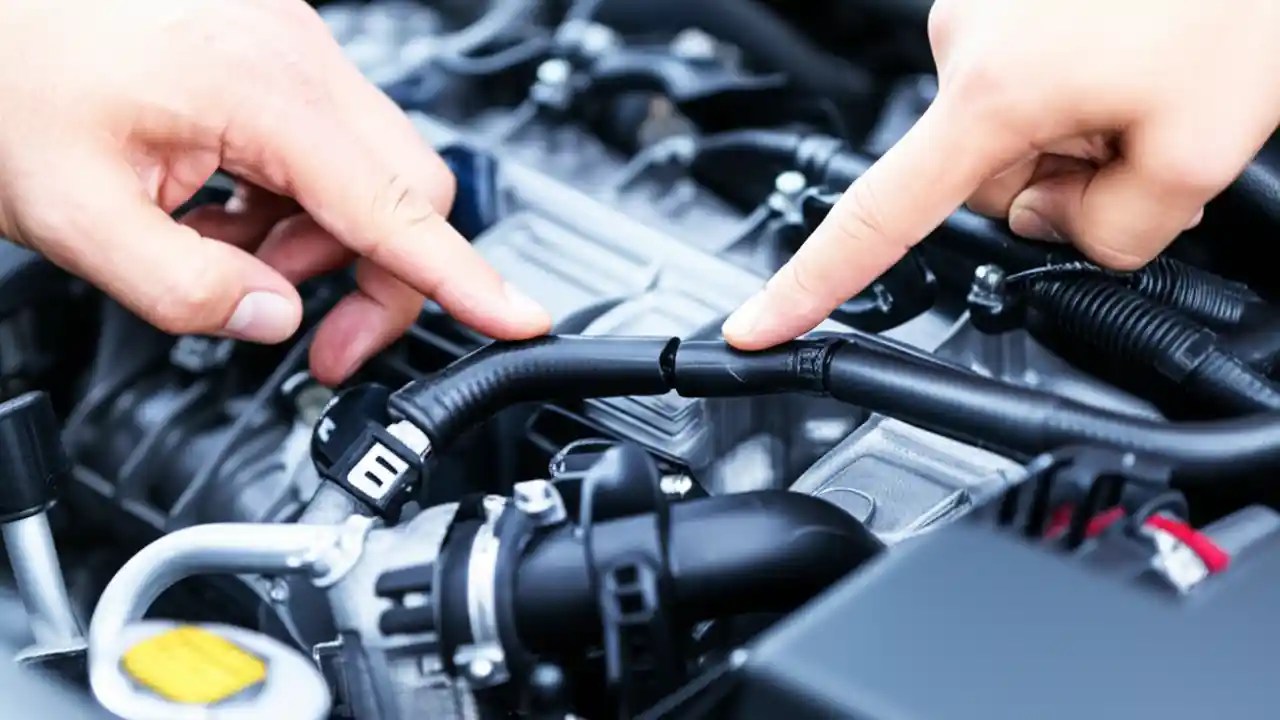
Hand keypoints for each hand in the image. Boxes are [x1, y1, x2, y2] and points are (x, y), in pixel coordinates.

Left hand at [0, 0, 549, 384]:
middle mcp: (297, 56)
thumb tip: (273, 319)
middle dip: (377, 278)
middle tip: (316, 340)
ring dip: (323, 242)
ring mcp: (289, 48)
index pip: (398, 209)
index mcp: (264, 90)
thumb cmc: (7, 71)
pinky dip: (293, 202)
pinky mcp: (270, 56)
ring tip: (229, 260)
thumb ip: (188, 292)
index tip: (521, 319)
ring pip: (369, 174)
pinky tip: (223, 215)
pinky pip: (323, 147)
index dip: (466, 280)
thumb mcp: (74, 213)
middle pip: (407, 192)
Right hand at [723, 0, 1279, 349]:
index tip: (759, 325)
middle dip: (1054, 182)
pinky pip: (1025, 76)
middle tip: (1139, 145)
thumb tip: (1054, 225)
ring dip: (1073, 132)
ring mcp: (983, 8)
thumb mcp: (1203, 153)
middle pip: (980, 179)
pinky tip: (1136, 57)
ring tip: (1150, 86)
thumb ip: (1113, 234)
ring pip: (1007, 129)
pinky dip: (1077, 86)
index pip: (880, 221)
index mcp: (996, 92)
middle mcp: (967, 40)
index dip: (812, 285)